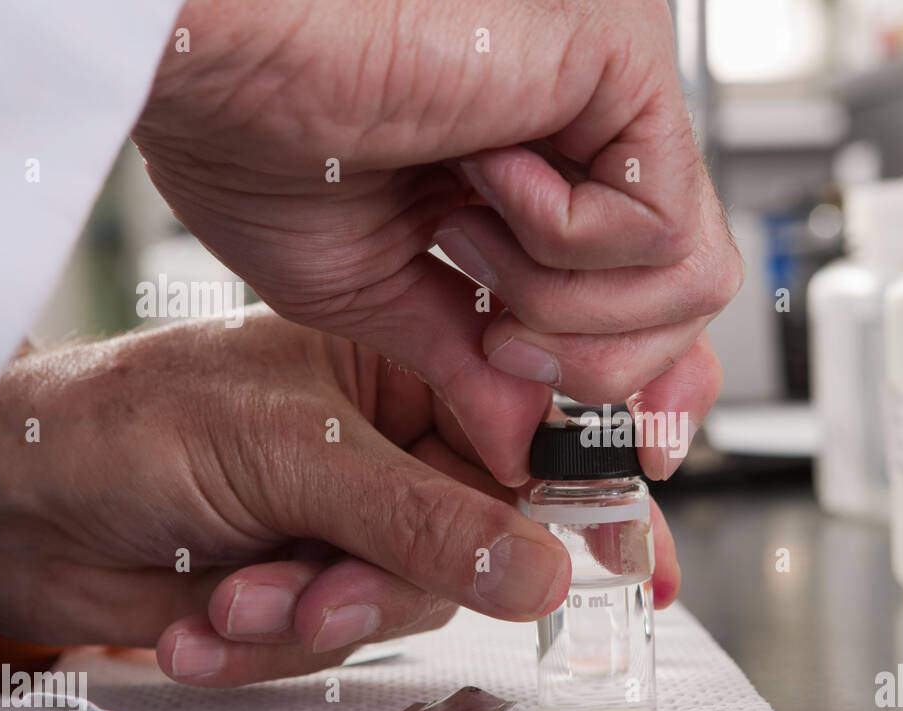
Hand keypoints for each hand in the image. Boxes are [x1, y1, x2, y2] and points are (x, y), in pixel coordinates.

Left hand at [0, 311, 681, 685]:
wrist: (20, 501)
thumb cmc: (135, 423)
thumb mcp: (294, 453)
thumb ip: (424, 518)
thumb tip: (542, 567)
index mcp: (410, 373)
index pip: (532, 437)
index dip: (582, 500)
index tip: (630, 559)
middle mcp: (395, 449)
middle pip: (479, 541)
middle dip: (398, 581)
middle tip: (327, 588)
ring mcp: (357, 523)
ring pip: (411, 604)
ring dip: (319, 616)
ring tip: (241, 599)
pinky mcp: (313, 588)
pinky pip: (341, 642)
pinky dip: (270, 646)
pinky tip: (207, 621)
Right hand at [132, 0, 737, 486]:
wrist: (212, 64)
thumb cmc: (258, 143)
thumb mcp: (379, 298)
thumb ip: (472, 368)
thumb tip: (528, 446)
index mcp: (546, 181)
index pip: (658, 296)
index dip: (657, 382)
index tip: (642, 455)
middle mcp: (598, 137)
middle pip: (690, 300)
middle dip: (601, 367)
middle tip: (499, 339)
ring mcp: (619, 100)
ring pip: (690, 276)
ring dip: (566, 306)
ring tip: (470, 238)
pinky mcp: (627, 63)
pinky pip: (660, 226)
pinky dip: (562, 243)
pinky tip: (484, 175)